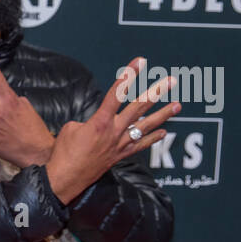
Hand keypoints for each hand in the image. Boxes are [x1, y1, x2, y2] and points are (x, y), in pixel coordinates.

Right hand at [45, 57, 181, 203]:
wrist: (64, 179)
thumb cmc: (63, 153)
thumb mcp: (71, 129)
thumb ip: (88, 121)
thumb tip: (96, 123)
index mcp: (100, 122)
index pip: (117, 93)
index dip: (128, 75)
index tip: (139, 62)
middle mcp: (114, 132)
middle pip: (139, 107)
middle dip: (156, 92)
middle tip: (171, 81)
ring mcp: (119, 145)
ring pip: (146, 126)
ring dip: (163, 115)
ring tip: (177, 106)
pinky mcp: (119, 156)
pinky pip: (140, 146)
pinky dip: (152, 138)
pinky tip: (164, 132)